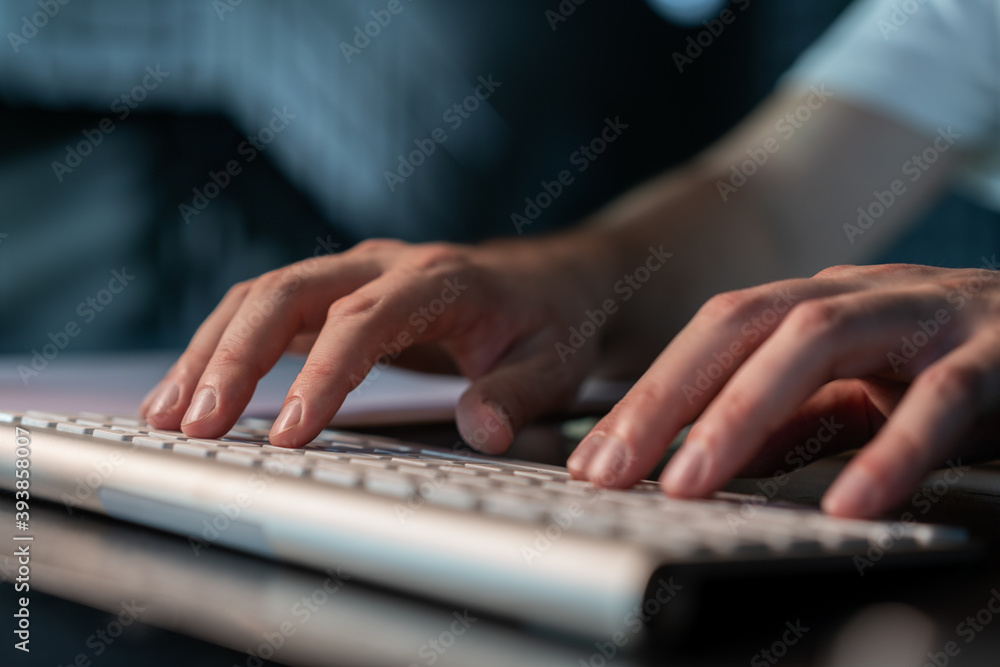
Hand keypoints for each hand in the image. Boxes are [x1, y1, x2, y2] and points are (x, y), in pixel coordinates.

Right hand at [140, 237, 613, 450]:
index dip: (322, 374)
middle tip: (195, 425)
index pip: (363, 320)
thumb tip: (479, 431)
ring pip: (261, 295)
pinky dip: (224, 348)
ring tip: (167, 415)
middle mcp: (384, 264)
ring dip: (211, 352)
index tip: (290, 433)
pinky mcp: (336, 292)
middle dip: (234, 358)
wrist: (552, 279)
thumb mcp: (555, 360)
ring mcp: (353, 272)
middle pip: (287, 292)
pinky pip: (265, 310)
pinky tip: (195, 391)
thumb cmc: (551, 320)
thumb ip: (518, 394)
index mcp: (438, 279)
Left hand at [568, 262, 999, 517]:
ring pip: (819, 339)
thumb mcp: (858, 391)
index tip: (594, 460)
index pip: (713, 336)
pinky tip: (848, 504)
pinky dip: (890, 452)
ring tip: (690, 483)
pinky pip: (940, 399)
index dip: (650, 392)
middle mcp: (860, 296)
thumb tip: (702, 456)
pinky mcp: (999, 354)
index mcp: (818, 303)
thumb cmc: (952, 363)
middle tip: (612, 470)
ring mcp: (927, 316)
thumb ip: (790, 418)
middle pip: (743, 325)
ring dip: (743, 412)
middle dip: (668, 396)